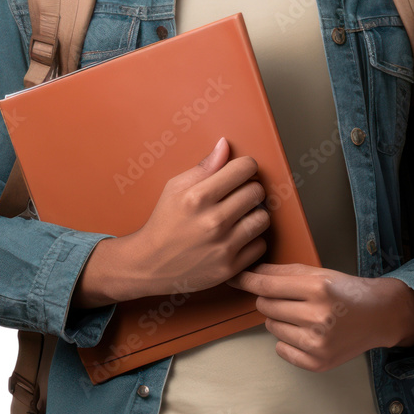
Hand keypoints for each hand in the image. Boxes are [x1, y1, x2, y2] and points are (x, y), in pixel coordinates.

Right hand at [72, 137, 269, 306]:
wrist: (150, 264)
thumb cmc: (164, 222)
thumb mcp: (175, 188)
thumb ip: (204, 167)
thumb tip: (225, 145)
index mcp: (198, 197)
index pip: (244, 168)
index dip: (245, 167)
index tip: (240, 172)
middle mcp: (213, 221)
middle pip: (257, 191)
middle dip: (250, 189)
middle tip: (238, 195)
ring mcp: (223, 246)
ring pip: (263, 218)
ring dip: (254, 214)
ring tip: (240, 216)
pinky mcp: (230, 268)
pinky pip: (260, 244)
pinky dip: (252, 240)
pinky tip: (237, 237)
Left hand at [226, 263, 413, 372]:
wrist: (378, 316)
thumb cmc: (346, 291)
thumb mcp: (318, 273)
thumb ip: (284, 272)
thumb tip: (252, 273)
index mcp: (318, 288)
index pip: (268, 285)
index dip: (248, 280)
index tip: (235, 278)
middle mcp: (318, 316)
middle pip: (266, 306)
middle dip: (269, 299)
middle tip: (288, 297)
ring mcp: (318, 343)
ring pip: (271, 327)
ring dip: (279, 319)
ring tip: (302, 314)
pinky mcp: (318, 362)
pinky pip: (281, 349)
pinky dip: (286, 340)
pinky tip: (305, 331)